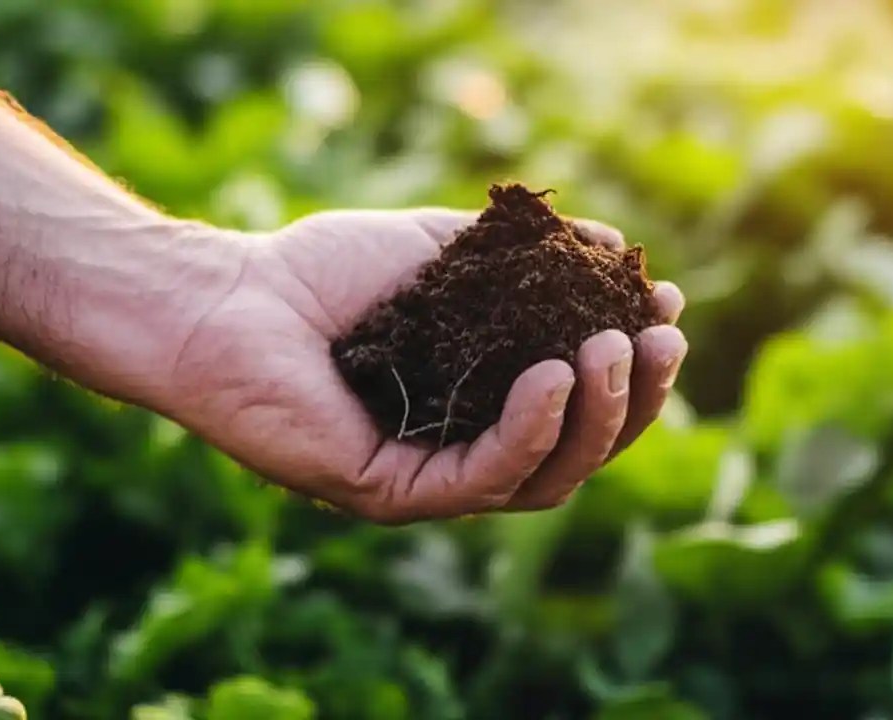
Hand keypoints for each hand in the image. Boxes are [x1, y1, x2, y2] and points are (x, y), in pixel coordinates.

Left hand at [162, 209, 686, 523]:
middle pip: (579, 449)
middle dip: (634, 398)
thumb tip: (614, 240)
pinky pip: (482, 478)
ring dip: (595, 418)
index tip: (665, 306)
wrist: (228, 297)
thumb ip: (525, 253)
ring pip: (546, 477)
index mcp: (485, 400)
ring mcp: (432, 479)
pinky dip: (529, 430)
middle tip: (663, 340)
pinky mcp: (393, 493)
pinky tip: (554, 375)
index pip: (581, 401)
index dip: (634, 362)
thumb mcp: (445, 249)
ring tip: (612, 351)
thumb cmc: (324, 273)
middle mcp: (466, 449)